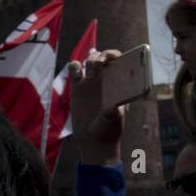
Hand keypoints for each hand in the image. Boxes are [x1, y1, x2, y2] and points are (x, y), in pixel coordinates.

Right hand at [68, 49, 126, 165]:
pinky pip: (75, 70)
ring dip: (91, 57)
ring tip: (93, 65)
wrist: (94, 140)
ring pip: (90, 60)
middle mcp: (106, 80)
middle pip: (104, 58)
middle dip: (105, 54)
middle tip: (104, 60)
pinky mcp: (77, 88)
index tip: (116, 57)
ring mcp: (91, 83)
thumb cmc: (110, 129)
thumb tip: (115, 105)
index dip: (117, 55)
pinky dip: (74, 66)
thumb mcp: (115, 119)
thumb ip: (115, 110)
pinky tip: (77, 71)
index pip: (120, 62)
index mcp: (120, 84)